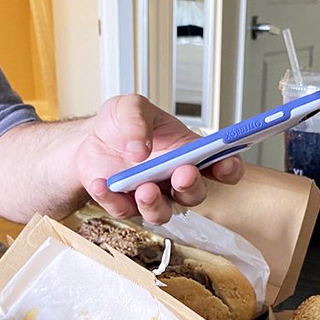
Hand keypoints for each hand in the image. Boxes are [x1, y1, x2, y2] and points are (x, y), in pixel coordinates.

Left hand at [74, 94, 243, 223]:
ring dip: (155, 204)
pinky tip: (101, 184)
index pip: (218, 165)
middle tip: (183, 174)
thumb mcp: (129, 107)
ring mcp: (152, 196)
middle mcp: (173, 179)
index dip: (229, 168)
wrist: (91, 140)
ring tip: (144, 189)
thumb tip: (140, 149)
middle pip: (194, 194)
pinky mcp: (126, 206)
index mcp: (187, 152)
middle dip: (191, 186)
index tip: (227, 164)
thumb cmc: (121, 125)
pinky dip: (112, 199)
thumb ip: (137, 119)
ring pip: (163, 213)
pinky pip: (123, 210)